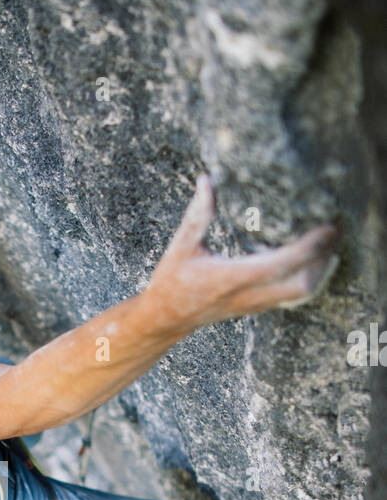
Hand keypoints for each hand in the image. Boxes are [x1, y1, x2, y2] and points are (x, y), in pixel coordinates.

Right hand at [145, 175, 339, 332]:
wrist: (166, 319)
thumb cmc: (171, 282)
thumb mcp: (180, 246)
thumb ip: (197, 213)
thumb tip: (207, 180)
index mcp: (233, 277)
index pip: (283, 263)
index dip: (310, 246)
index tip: (326, 225)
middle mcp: (249, 295)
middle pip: (304, 285)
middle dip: (323, 260)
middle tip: (333, 233)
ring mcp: (255, 304)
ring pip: (303, 295)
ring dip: (320, 272)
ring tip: (328, 247)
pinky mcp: (257, 307)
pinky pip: (293, 299)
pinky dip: (309, 281)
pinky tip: (311, 263)